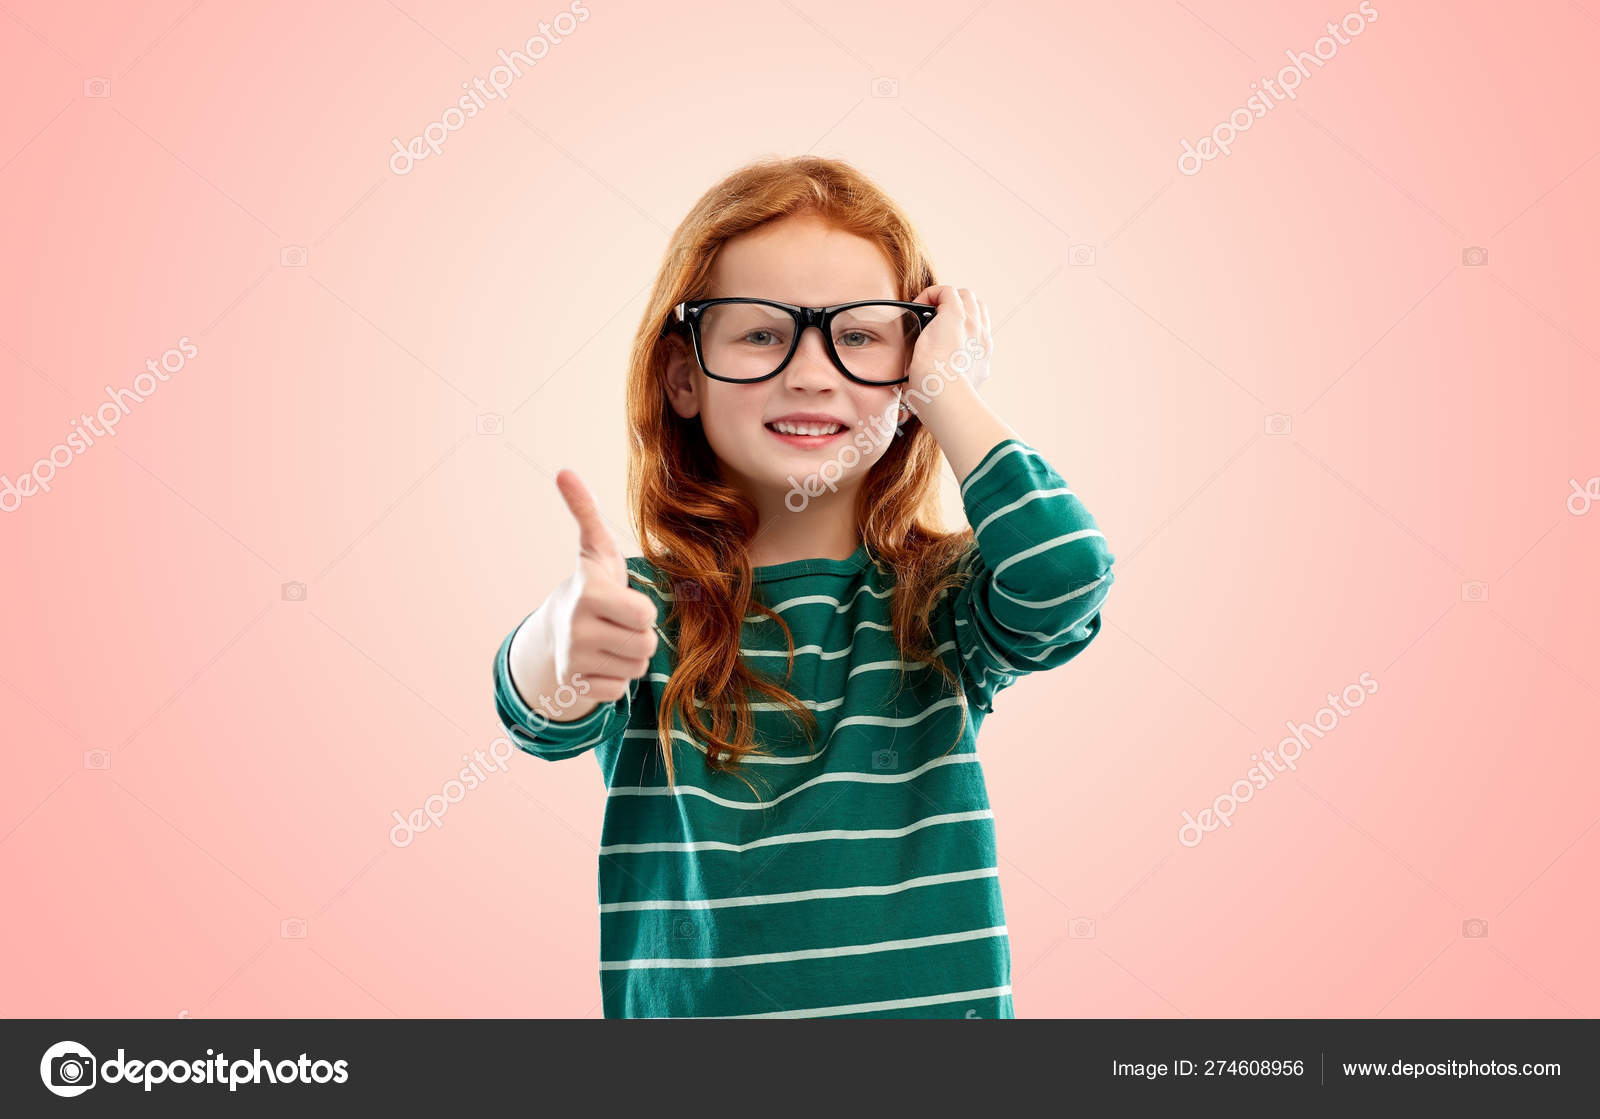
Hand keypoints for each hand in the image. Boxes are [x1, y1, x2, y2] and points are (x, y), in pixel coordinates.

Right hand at [546, 469, 657, 703]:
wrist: (555, 630)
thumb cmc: (591, 585)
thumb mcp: (594, 550)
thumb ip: (585, 511)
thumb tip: (564, 471)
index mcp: (588, 595)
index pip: (644, 615)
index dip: (642, 610)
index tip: (624, 602)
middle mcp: (576, 629)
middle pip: (644, 645)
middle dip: (639, 635)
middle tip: (619, 624)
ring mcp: (573, 661)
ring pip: (635, 669)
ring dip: (630, 657)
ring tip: (610, 641)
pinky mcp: (575, 686)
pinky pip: (619, 690)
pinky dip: (615, 679)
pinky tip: (599, 662)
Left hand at [901, 284, 992, 416]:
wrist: (946, 398)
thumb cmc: (940, 405)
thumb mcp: (943, 395)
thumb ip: (934, 389)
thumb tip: (910, 397)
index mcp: (980, 359)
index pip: (978, 332)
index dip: (962, 326)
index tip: (943, 334)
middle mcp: (981, 340)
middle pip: (977, 309)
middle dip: (957, 307)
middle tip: (934, 319)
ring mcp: (972, 326)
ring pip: (965, 296)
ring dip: (945, 299)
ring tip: (925, 311)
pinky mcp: (956, 315)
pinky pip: (946, 291)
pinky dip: (931, 294)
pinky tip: (917, 306)